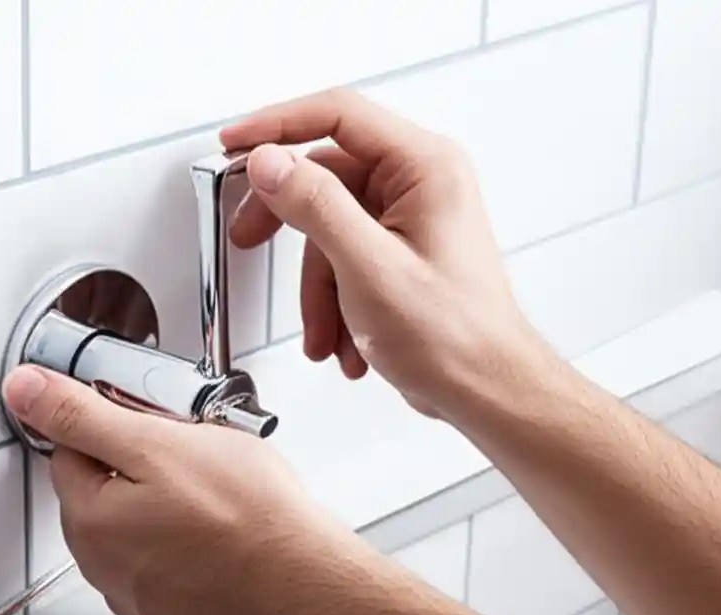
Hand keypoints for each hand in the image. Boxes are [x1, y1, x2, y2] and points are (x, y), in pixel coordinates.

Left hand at [1, 365, 378, 614]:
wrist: (312, 601)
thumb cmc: (253, 528)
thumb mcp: (159, 443)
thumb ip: (83, 415)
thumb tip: (24, 390)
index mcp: (88, 520)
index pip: (70, 447)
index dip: (111, 420)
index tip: (148, 416)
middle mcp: (104, 567)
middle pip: (102, 489)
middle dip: (139, 463)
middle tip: (193, 452)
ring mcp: (142, 597)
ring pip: (139, 525)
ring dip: (166, 503)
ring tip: (221, 494)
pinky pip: (171, 560)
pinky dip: (191, 542)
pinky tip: (228, 532)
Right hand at [222, 88, 552, 418]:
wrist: (484, 391)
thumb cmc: (455, 338)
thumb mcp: (368, 267)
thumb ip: (315, 206)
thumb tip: (270, 162)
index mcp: (424, 168)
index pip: (337, 115)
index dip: (278, 125)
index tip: (235, 142)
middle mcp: (420, 183)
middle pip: (325, 176)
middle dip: (287, 224)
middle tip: (248, 236)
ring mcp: (409, 218)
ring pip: (327, 227)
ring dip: (315, 286)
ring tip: (323, 331)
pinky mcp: (398, 251)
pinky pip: (342, 257)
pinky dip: (331, 300)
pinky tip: (342, 339)